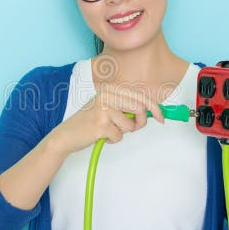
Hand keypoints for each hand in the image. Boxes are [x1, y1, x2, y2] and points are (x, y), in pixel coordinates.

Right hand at [49, 81, 165, 155]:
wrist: (67, 135)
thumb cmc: (89, 123)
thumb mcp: (108, 108)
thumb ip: (127, 107)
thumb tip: (151, 111)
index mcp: (110, 89)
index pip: (140, 96)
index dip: (154, 108)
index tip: (161, 118)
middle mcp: (106, 95)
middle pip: (139, 108)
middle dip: (140, 122)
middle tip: (133, 128)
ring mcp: (103, 109)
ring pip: (130, 125)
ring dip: (123, 132)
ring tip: (109, 131)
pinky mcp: (100, 124)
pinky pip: (119, 136)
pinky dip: (113, 140)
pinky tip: (101, 136)